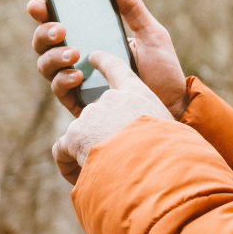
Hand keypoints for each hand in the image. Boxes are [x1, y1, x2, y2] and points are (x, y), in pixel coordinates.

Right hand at [29, 0, 188, 119]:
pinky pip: (60, 91)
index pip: (61, 21)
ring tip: (73, 53)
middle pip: (46, 43)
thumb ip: (133, 9)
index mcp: (94, 38)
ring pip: (46, 66)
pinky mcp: (81, 103)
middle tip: (60, 28)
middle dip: (45, 33)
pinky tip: (76, 75)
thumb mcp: (152, 35)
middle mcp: (80, 59)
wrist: (174, 106)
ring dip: (53, 57)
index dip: (45, 12)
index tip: (39, 3)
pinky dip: (63, 81)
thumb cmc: (164, 71)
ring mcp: (78, 81)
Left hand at [52, 51, 171, 183]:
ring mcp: (90, 116)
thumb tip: (152, 143)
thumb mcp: (169, 131)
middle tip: (114, 158)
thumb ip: (155, 128)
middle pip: (98, 113)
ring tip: (105, 173)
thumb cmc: (169, 152)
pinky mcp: (75, 135)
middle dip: (101, 134)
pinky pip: (63, 150)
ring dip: (88, 152)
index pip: (117, 68)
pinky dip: (68, 165)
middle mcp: (111, 99)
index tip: (94, 56)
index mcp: (137, 93)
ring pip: (82, 135)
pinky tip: (81, 177)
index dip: (104, 61)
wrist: (153, 165)